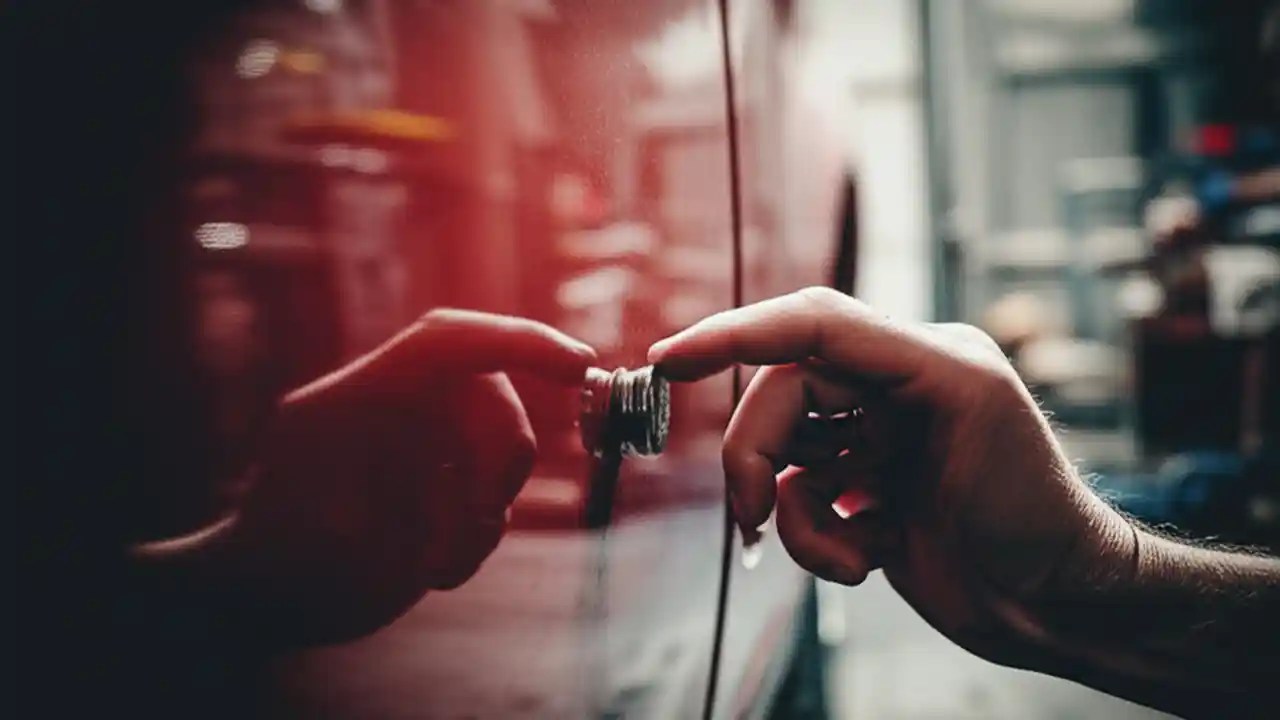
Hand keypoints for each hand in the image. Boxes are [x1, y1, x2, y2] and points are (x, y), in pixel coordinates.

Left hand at [224, 309, 593, 641]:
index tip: (578, 368)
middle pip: (491, 398)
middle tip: (483, 519)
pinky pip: (490, 499)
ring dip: (485, 514)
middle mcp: (398, 410)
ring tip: (436, 566)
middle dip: (503, 461)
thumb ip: (394, 514)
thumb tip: (483, 510)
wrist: (260, 596)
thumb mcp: (319, 533)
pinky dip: (476, 539)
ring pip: (499, 453)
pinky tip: (433, 571)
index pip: (448, 342)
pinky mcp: (437, 488)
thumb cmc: (275, 561)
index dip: (518, 341)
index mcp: (363, 395)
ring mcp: (421, 448)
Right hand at [649, 287, 1133, 667]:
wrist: (1057, 602)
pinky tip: (867, 560)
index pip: (809, 325)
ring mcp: (875, 450)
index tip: (671, 359)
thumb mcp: (972, 398)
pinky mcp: (864, 501)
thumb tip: (791, 351)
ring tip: (847, 555)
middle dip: (755, 454)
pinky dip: (819, 543)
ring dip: (797, 516)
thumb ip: (881, 358)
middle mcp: (890, 395)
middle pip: (781, 398)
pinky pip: (801, 508)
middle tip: (748, 513)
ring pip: (783, 461)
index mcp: (919, 356)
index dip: (735, 334)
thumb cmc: (1037, 504)